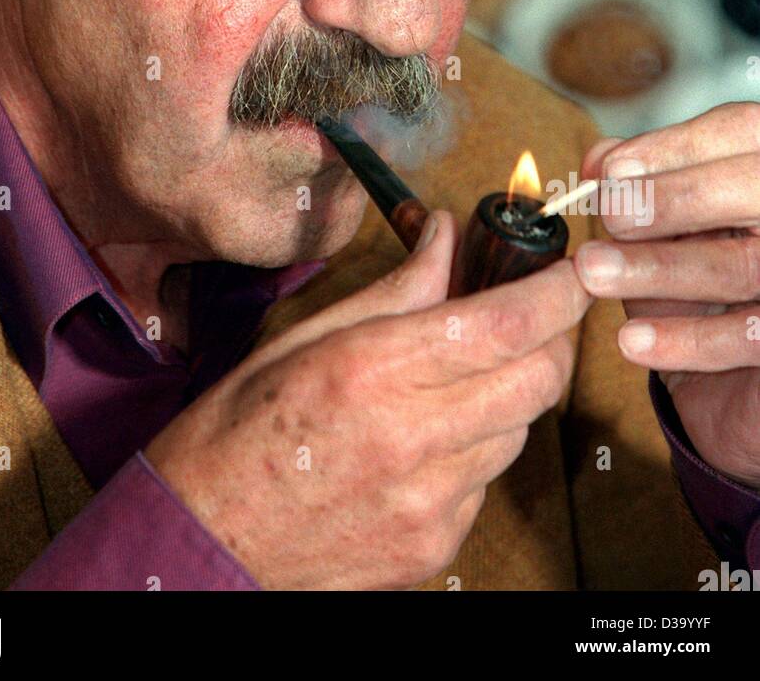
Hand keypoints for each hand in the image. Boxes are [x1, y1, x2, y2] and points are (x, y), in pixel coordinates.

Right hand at [145, 210, 591, 589]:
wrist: (206, 541)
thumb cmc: (239, 429)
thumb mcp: (306, 338)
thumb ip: (394, 289)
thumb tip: (444, 235)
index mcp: (373, 370)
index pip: (505, 324)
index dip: (558, 290)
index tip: (575, 266)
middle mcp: (413, 439)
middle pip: (538, 378)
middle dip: (554, 336)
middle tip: (534, 310)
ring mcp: (430, 502)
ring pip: (520, 429)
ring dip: (513, 390)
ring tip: (466, 372)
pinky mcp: (436, 546)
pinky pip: (488, 480)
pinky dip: (479, 445)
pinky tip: (433, 433)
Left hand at [574, 102, 759, 489]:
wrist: (739, 389)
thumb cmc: (703, 288)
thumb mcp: (667, 233)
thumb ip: (641, 188)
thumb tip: (599, 159)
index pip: (742, 130)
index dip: (676, 146)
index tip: (611, 170)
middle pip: (753, 185)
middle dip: (674, 198)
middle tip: (610, 216)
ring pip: (745, 263)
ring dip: (660, 269)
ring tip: (594, 273)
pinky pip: (752, 336)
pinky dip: (687, 339)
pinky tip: (633, 340)